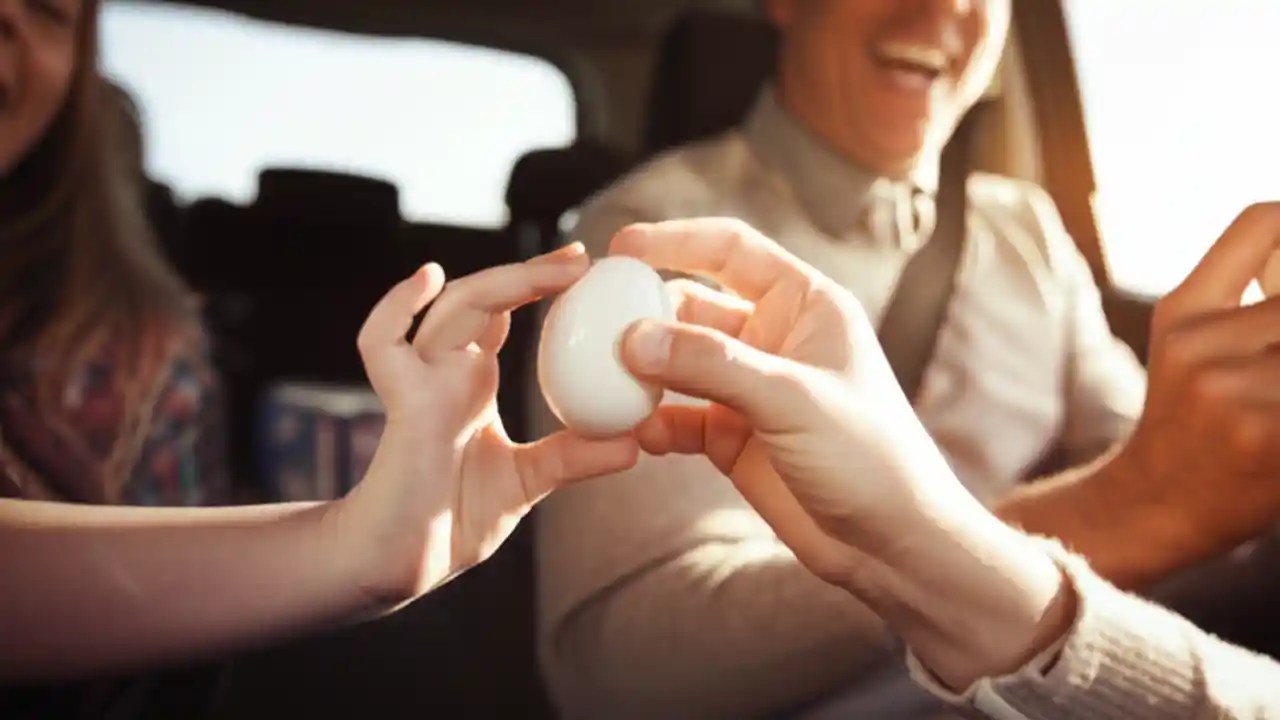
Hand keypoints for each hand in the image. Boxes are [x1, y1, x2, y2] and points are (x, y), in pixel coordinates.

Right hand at [332, 244, 639, 604]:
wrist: (400, 563)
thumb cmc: (452, 519)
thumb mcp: (529, 480)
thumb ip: (573, 457)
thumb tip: (636, 444)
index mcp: (472, 381)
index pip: (502, 312)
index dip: (538, 284)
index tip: (587, 270)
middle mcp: (446, 371)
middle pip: (483, 298)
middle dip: (529, 273)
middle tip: (581, 259)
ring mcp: (422, 382)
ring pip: (454, 311)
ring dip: (503, 283)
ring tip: (555, 269)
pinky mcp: (403, 405)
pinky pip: (383, 345)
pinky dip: (393, 309)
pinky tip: (425, 280)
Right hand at [613, 219, 1069, 687]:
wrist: (891, 545)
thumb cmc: (871, 457)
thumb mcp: (792, 399)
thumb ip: (712, 364)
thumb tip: (634, 338)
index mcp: (804, 304)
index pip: (729, 250)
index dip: (673, 240)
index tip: (617, 249)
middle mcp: (772, 338)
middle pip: (689, 305)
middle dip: (641, 313)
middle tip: (590, 327)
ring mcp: (747, 389)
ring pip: (675, 364)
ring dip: (639, 372)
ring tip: (600, 384)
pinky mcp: (730, 437)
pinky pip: (675, 418)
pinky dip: (650, 423)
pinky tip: (631, 435)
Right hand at [1113, 203, 1279, 566]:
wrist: (1154, 509)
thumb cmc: (1200, 426)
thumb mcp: (1199, 348)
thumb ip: (1256, 305)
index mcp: (1184, 310)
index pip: (1263, 223)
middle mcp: (1196, 341)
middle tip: (1275, 367)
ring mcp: (1225, 388)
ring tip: (1276, 401)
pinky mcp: (1259, 433)